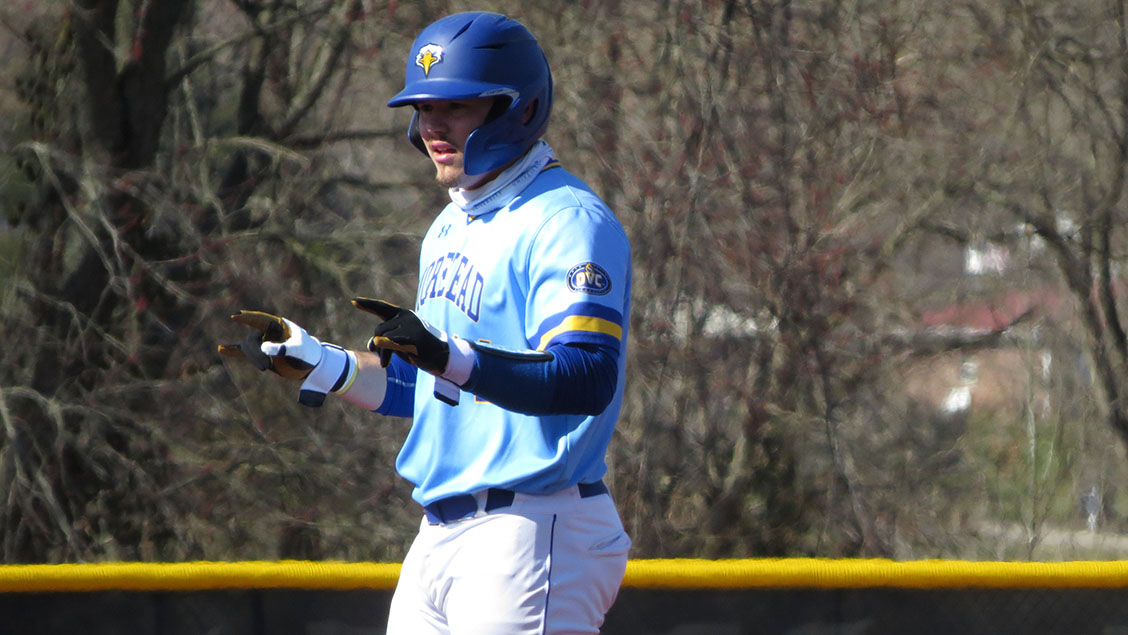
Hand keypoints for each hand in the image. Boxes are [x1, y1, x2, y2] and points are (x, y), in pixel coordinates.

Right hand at [218, 310, 353, 406]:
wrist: (313, 364)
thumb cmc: (309, 352)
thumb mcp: (300, 350)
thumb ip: (284, 348)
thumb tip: (263, 348)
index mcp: (278, 325)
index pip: (260, 319)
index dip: (248, 317)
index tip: (236, 316)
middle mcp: (268, 332)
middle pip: (252, 340)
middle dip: (255, 354)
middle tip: (266, 368)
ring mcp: (264, 343)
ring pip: (249, 349)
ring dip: (254, 359)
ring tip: (266, 368)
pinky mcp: (262, 354)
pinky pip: (244, 352)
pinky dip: (234, 351)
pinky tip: (222, 349)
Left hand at [352, 297, 449, 374]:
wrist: (442, 356)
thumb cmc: (419, 348)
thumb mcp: (399, 342)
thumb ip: (384, 338)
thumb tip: (371, 344)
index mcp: (403, 315)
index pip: (382, 307)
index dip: (367, 304)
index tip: (353, 301)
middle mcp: (406, 317)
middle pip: (378, 329)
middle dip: (376, 345)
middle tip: (383, 359)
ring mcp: (411, 326)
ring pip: (382, 338)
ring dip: (381, 353)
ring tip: (386, 363)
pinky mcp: (414, 338)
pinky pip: (392, 342)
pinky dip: (385, 348)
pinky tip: (383, 356)